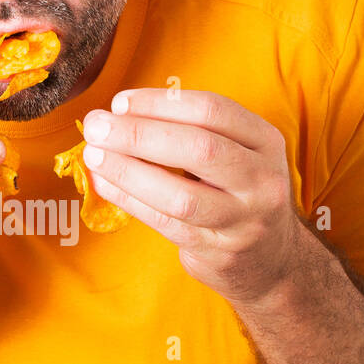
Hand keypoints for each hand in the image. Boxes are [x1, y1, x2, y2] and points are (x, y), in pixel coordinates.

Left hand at [80, 88, 302, 307]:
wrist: (270, 261)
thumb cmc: (238, 194)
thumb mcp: (237, 153)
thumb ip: (193, 131)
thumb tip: (122, 114)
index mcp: (266, 141)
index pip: (213, 111)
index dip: (161, 103)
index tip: (120, 102)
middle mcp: (261, 180)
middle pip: (198, 148)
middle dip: (139, 134)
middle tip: (97, 126)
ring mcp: (242, 220)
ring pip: (180, 194)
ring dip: (128, 170)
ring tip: (93, 155)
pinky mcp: (217, 252)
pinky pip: (165, 222)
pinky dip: (129, 200)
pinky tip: (104, 184)